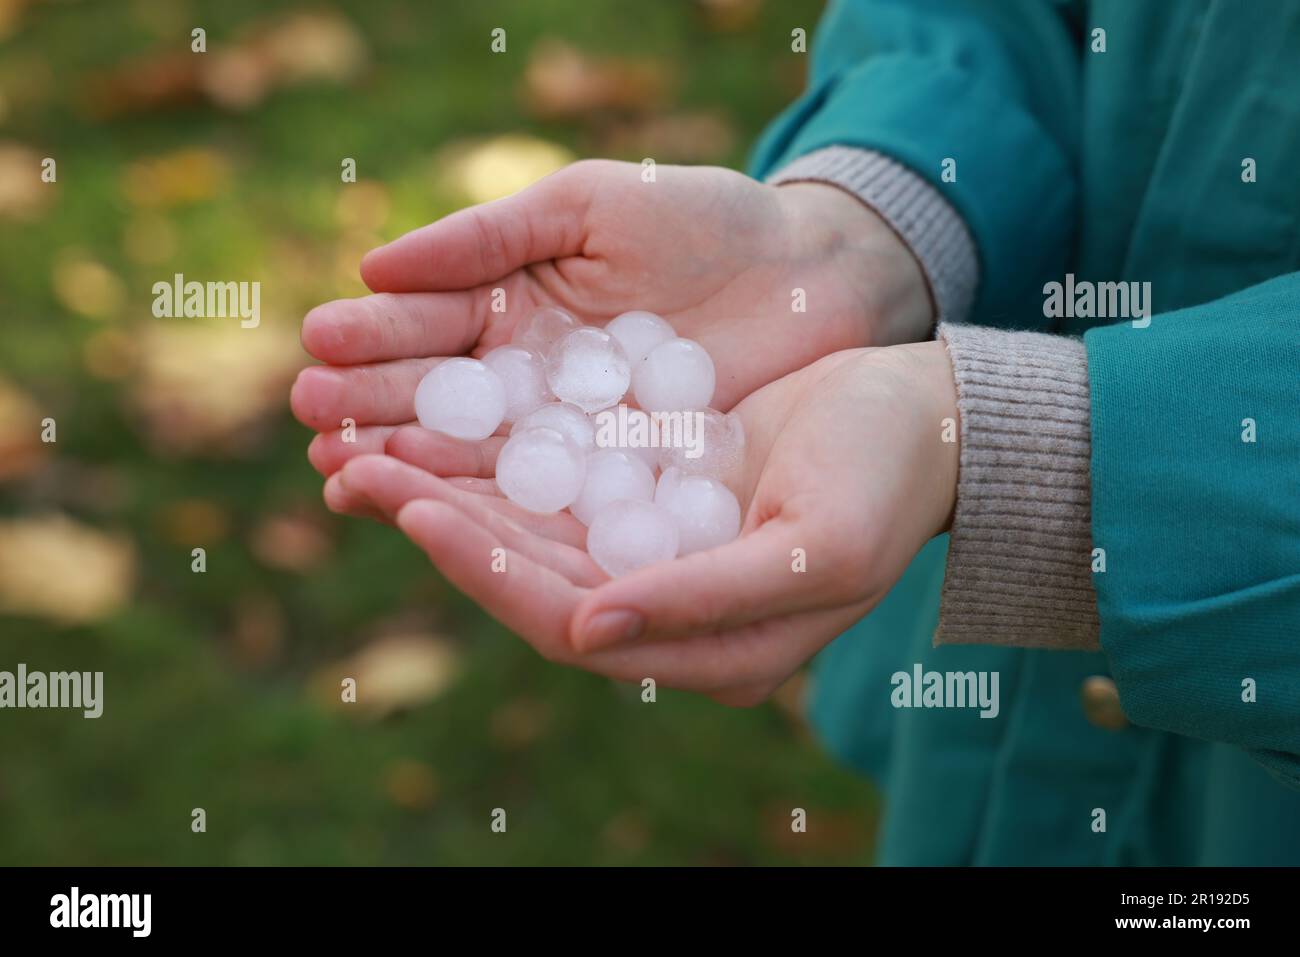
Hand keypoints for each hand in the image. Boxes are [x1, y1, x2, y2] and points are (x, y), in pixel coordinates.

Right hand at [290, 160, 932, 514]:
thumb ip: (487, 237)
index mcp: (510, 301)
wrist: (806, 276)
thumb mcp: (589, 205)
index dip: (377, 337)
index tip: (320, 346)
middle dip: (372, 406)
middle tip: (314, 418)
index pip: (428, 324)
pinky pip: (539, 494)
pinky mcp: (609, 478)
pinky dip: (486, 505)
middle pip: (437, 397)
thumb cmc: (702, 220)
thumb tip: (371, 266)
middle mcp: (526, 375)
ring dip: (409, 464)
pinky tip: (429, 509)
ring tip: (345, 470)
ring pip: (474, 453)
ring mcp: (564, 431)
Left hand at [331, 341, 958, 704]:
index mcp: (706, 651)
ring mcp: (652, 557)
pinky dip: (496, 457)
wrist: (923, 420)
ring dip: (451, 489)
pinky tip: (441, 419)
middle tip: (354, 468)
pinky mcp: (648, 500)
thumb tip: (584, 631)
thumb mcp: (813, 546)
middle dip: (441, 524)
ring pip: (530, 530)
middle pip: (527, 577)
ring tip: (368, 445)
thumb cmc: (886, 482)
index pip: (568, 620)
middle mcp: (664, 615)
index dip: (487, 570)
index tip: (415, 511)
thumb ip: (705, 598)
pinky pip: (556, 484)